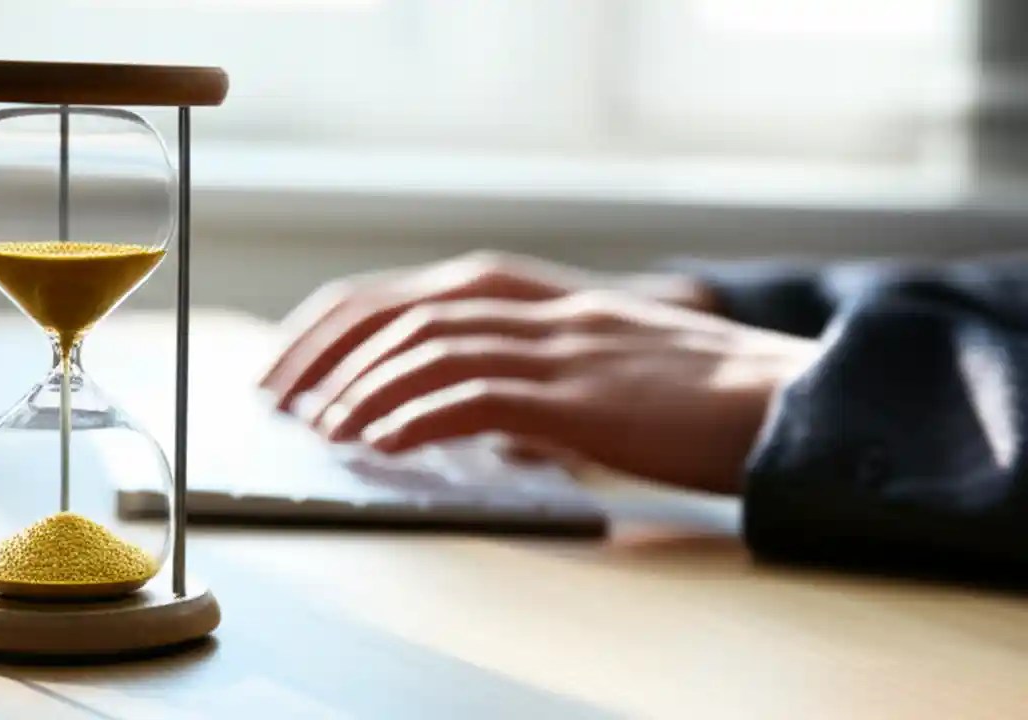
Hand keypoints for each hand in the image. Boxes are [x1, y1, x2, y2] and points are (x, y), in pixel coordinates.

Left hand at [259, 251, 712, 409]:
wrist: (787, 403)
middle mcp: (543, 309)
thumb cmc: (694, 400)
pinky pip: (480, 395)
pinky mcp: (585, 396)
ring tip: (324, 427)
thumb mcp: (597, 377)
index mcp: (541, 299)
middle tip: (280, 392)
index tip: (299, 363)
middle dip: (331, 347)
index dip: (346, 324)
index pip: (418, 292)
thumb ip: (529, 384)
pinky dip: (419, 417)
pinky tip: (383, 443)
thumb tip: (461, 427)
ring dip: (366, 388)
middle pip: (409, 306)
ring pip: (435, 346)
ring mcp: (564, 347)